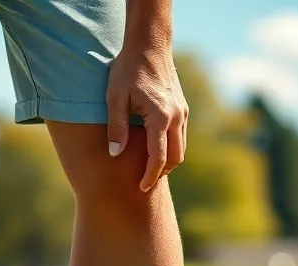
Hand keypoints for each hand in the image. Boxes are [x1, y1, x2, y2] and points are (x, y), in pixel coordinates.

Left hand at [106, 44, 187, 191]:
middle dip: (161, 172)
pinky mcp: (183, 108)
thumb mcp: (114, 98)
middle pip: (176, 157)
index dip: (150, 176)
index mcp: (160, 117)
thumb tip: (115, 154)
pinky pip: (181, 135)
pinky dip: (171, 147)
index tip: (141, 187)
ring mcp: (183, 112)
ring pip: (181, 147)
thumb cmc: (128, 70)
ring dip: (168, 161)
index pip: (159, 157)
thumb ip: (116, 127)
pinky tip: (155, 149)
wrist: (149, 45)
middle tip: (145, 181)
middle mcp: (177, 116)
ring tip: (149, 168)